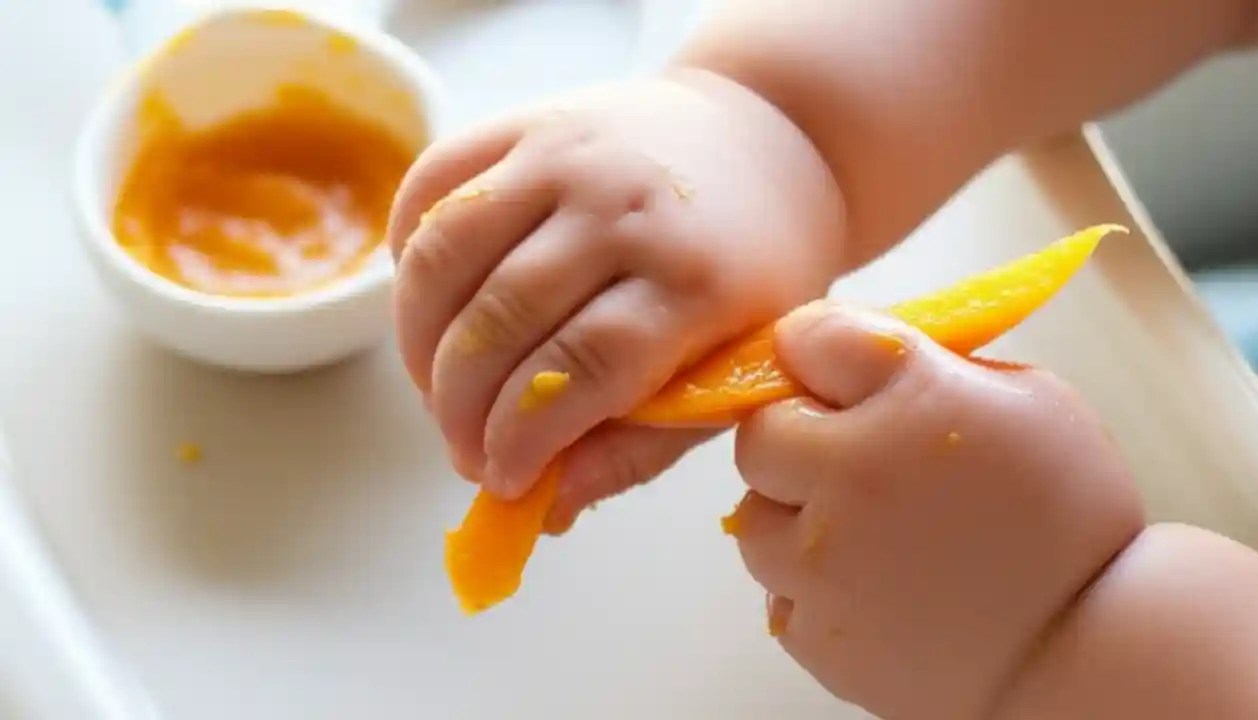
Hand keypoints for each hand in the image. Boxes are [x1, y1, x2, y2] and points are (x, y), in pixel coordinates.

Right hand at [387, 71, 845, 520]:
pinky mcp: (524, 120)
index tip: (502, 481)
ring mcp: (568, 152)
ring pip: (445, 253)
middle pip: (502, 316)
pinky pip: (429, 187)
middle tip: (462, 451)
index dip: (524, 435)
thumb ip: (644, 444)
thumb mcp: (733, 369)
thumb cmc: (757, 268)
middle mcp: (625, 205)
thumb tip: (548, 507)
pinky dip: (408, 260)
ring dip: (419, 341)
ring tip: (436, 393)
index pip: (582, 366)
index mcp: (697, 278)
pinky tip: (432, 315)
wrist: (771, 138)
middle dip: (460, 406)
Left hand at [731, 302, 1142, 718]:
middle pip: (759, 436)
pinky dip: (812, 591)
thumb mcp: (1027, 399)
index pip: (805, 340)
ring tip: (867, 535)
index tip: (833, 372)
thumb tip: (851, 356)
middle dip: (796, 440)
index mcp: (907, 401)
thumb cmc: (1071, 515)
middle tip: (851, 462)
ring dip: (794, 520)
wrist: (1091, 651)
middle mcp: (848, 477)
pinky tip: (876, 589)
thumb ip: (927, 363)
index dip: (816, 354)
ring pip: (754, 521)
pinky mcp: (819, 637)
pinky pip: (779, 596)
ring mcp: (822, 565)